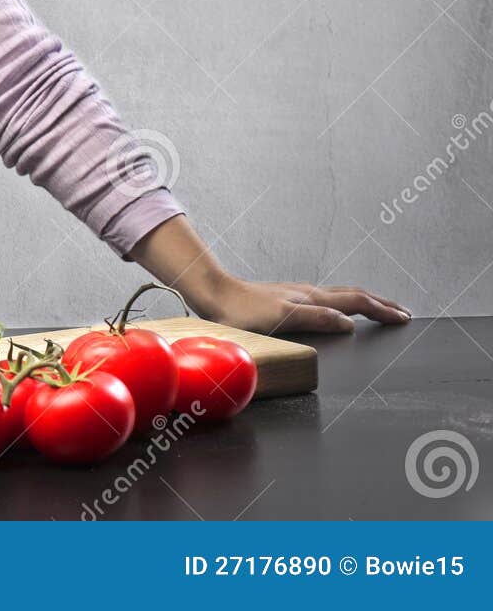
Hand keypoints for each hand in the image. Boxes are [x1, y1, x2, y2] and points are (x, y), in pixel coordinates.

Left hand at [197, 275, 410, 334]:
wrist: (213, 293)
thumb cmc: (241, 310)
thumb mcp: (282, 319)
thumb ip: (316, 318)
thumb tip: (350, 323)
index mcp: (311, 299)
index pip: (356, 303)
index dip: (382, 311)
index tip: (404, 318)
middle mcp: (307, 293)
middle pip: (353, 295)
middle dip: (380, 304)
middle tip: (402, 312)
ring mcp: (297, 294)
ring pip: (339, 295)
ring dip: (363, 301)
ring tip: (378, 307)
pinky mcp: (286, 298)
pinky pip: (325, 298)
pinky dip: (342, 302)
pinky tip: (335, 307)